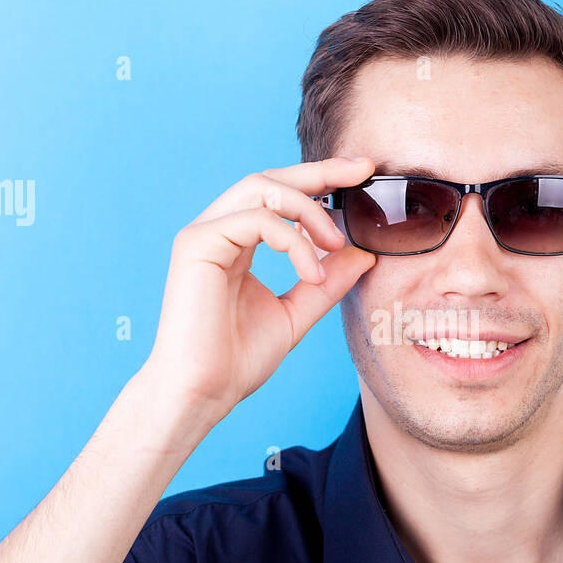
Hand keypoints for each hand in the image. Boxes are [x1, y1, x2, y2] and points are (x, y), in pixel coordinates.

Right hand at [140, 156, 376, 430]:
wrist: (202, 392)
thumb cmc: (237, 360)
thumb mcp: (297, 312)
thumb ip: (326, 282)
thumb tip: (365, 253)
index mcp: (237, 241)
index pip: (280, 195)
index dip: (321, 179)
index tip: (362, 174)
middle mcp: (217, 230)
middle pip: (270, 177)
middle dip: (320, 170)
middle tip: (362, 171)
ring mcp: (204, 233)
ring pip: (262, 188)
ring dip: (310, 211)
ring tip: (336, 244)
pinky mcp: (197, 243)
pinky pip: (256, 219)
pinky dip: (293, 241)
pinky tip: (312, 272)